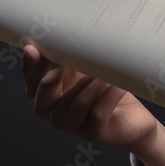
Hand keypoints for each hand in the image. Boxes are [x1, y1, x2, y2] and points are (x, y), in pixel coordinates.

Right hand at [22, 44, 156, 149]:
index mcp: (48, 97)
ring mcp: (73, 126)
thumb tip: (62, 32)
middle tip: (74, 55)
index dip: (30, 66)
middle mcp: (54, 114)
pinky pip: (97, 112)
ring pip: (78, 101)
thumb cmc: (106, 89)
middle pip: (45, 93)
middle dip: (58, 72)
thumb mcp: (86, 69)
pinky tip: (119, 84)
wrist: (134, 117)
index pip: (32, 82)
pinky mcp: (94, 133)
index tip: (33, 48)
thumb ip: (70, 56)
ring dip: (95, 82)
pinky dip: (109, 94)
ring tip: (109, 68)